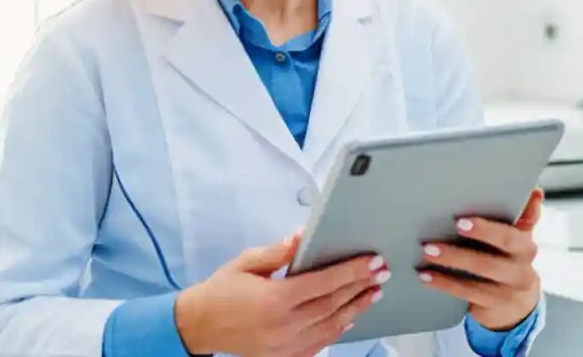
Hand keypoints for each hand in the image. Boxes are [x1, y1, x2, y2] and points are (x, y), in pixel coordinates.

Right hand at [175, 230, 389, 356]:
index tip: (372, 261)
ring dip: (356, 308)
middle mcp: (284, 326)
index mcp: (274, 300)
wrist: (200, 326)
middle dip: (360, 286)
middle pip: (333, 305)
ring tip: (373, 293)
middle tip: (381, 273)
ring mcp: (286, 346)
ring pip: (332, 326)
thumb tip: (303, 237)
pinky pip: (320, 344)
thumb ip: (277, 252)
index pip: (324, 283)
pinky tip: (350, 317)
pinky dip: (338, 330)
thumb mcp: (246, 262)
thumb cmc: (221, 291)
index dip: (351, 271)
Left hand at [418, 188, 543, 330]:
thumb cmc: (511, 260)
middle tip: (432, 242)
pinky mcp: (492, 308)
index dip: (486, 230)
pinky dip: (444, 284)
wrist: (517, 304)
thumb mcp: (519, 239)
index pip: (509, 237)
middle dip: (459, 254)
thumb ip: (524, 216)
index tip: (460, 221)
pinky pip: (466, 294)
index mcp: (525, 248)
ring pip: (476, 280)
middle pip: (490, 262)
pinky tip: (426, 276)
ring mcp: (507, 293)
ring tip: (427, 254)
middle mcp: (520, 271)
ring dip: (449, 266)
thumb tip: (535, 191)